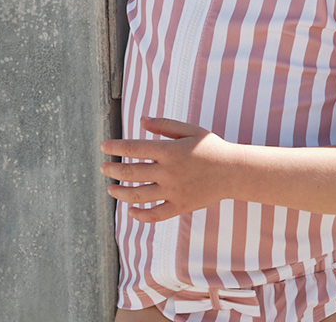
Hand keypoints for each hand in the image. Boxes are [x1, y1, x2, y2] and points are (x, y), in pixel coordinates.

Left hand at [100, 117, 241, 222]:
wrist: (232, 171)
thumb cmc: (210, 147)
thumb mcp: (189, 130)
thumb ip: (164, 125)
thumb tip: (141, 120)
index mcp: (169, 151)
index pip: (134, 148)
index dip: (115, 147)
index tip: (103, 147)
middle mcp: (168, 172)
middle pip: (131, 173)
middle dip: (112, 170)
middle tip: (103, 168)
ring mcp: (173, 191)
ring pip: (138, 196)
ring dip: (120, 193)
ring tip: (110, 189)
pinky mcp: (180, 206)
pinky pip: (155, 215)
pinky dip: (140, 215)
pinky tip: (130, 211)